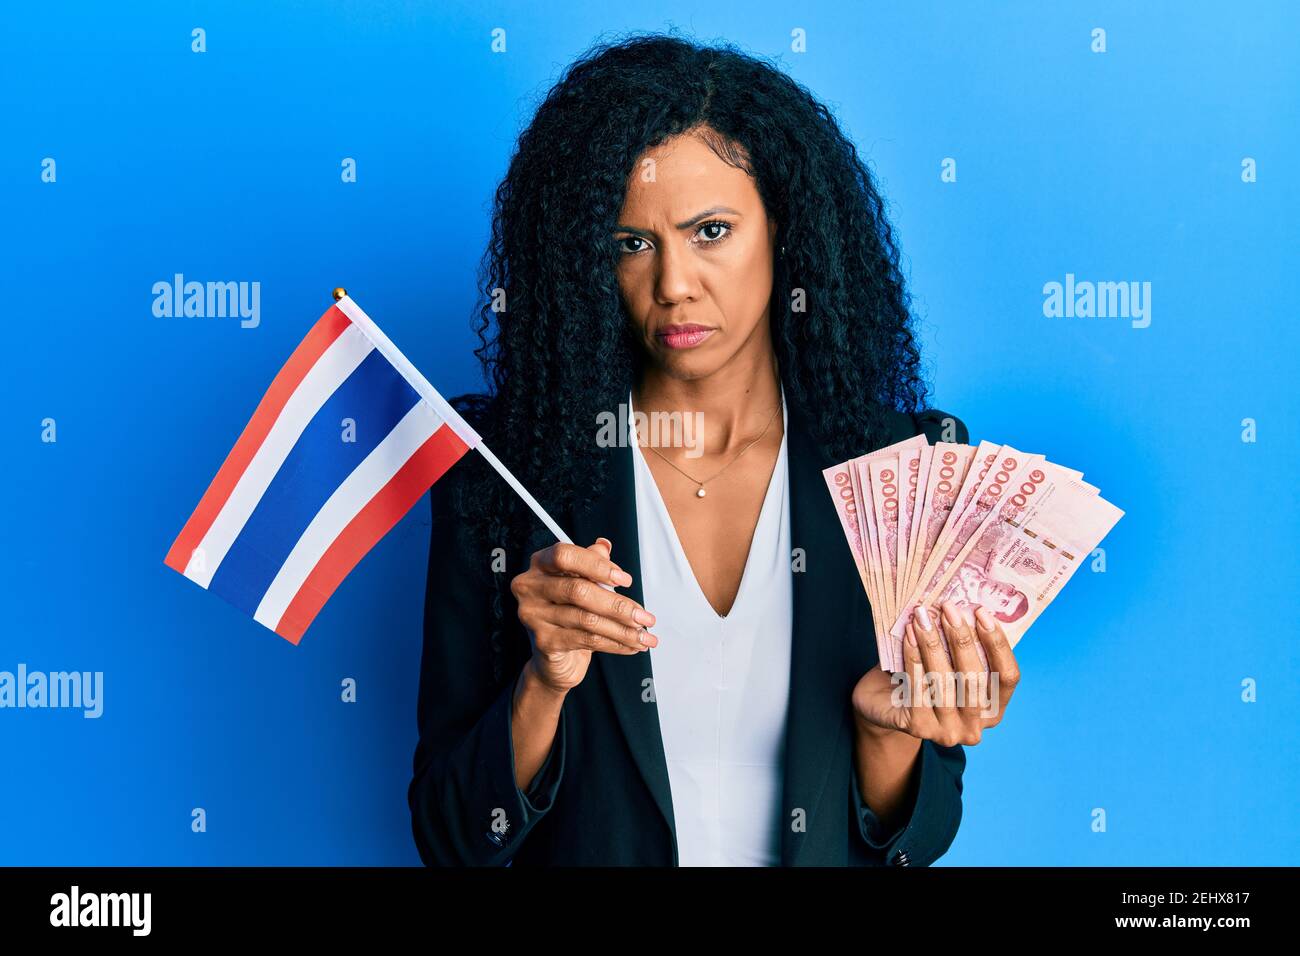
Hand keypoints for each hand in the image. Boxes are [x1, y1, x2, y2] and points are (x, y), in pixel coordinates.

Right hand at [512, 536, 658, 693]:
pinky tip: (630, 645)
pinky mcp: (545, 642)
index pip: (565, 556)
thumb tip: (604, 546)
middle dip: (619, 605)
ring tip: (644, 635)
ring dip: (623, 629)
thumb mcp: (579, 582)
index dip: (597, 566)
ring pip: (587, 620)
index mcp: (540, 564)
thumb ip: (590, 563)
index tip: (625, 580)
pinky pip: (587, 640)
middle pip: (579, 591)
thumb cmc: (567, 612)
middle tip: (645, 617)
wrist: (553, 657)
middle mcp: (531, 587)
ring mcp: (534, 616)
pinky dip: (615, 643)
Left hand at [851, 600, 1020, 746]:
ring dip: (933, 645)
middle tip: (948, 608)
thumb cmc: (924, 676)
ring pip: (944, 683)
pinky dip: (913, 657)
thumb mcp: (948, 661)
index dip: (997, 644)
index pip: (1008, 677)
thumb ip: (961, 644)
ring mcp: (948, 731)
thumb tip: (963, 608)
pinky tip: (909, 635)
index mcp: (993, 709)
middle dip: (961, 639)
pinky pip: (918, 688)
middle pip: (974, 679)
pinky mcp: (919, 729)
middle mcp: (975, 726)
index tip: (982, 612)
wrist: (883, 704)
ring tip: (923, 617)